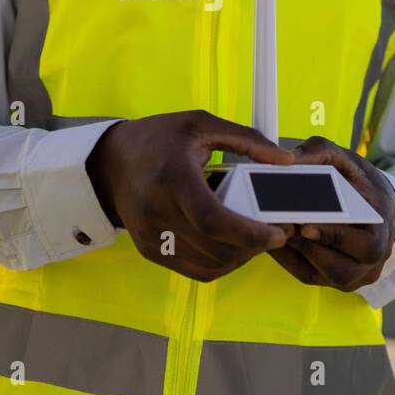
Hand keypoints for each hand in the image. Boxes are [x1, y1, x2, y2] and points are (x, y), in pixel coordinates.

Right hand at [86, 110, 292, 281]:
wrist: (109, 162)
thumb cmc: (158, 139)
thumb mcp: (201, 124)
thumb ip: (247, 139)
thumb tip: (285, 160)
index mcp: (173, 178)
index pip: (212, 219)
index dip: (249, 233)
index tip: (278, 232)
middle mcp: (158, 211)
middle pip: (216, 248)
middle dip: (255, 246)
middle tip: (277, 232)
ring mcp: (152, 236)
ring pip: (210, 265)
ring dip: (241, 257)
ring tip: (255, 236)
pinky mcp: (150, 250)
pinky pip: (196, 271)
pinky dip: (221, 264)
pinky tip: (232, 245)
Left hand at [267, 136, 394, 291]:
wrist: (372, 204)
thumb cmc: (356, 180)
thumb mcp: (344, 158)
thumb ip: (319, 153)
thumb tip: (288, 160)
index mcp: (383, 228)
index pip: (364, 244)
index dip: (334, 237)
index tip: (304, 225)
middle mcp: (374, 258)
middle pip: (342, 268)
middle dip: (309, 248)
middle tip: (281, 229)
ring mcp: (357, 274)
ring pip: (323, 276)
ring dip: (296, 255)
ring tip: (275, 232)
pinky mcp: (336, 280)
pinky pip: (309, 275)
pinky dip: (288, 259)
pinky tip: (271, 240)